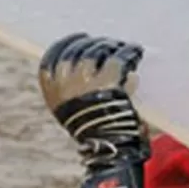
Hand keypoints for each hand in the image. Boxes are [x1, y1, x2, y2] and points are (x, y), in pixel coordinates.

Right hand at [38, 32, 149, 168]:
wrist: (108, 150)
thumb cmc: (94, 133)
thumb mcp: (73, 110)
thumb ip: (74, 87)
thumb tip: (89, 60)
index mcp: (52, 90)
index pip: (54, 55)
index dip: (69, 43)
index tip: (82, 37)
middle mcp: (65, 83)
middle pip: (79, 50)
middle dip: (95, 44)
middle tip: (109, 43)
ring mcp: (86, 82)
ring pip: (99, 50)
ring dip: (112, 46)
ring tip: (123, 47)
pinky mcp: (109, 82)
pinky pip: (119, 58)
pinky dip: (129, 53)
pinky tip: (135, 52)